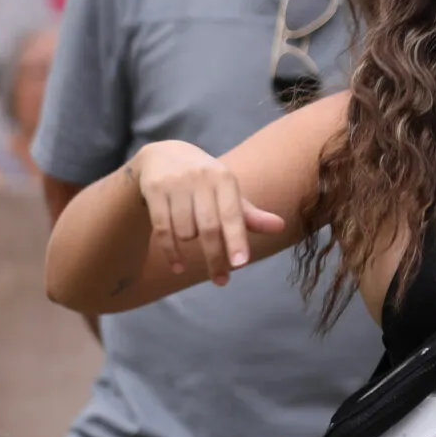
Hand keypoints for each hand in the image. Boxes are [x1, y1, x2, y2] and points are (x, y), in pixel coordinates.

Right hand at [129, 140, 283, 287]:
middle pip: (209, 227)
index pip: (233, 214)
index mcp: (224, 179)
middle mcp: (201, 178)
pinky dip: (171, 252)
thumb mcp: (228, 192)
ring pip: (185, 230)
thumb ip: (250, 214)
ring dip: (191, 246)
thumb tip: (281, 227)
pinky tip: (179, 267)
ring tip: (194, 242)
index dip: (236, 239)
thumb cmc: (205, 181)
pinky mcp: (153, 191)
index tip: (240, 264)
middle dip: (216, 257)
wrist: (163, 155)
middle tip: (222, 281)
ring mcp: (175, 184)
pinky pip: (163, 229)